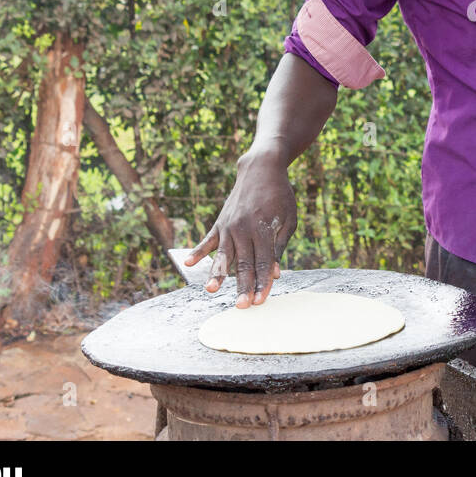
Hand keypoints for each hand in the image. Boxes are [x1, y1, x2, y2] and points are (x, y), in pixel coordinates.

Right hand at [185, 148, 298, 307]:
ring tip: (212, 290)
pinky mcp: (220, 222)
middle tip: (242, 307)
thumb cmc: (280, 197)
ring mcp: (229, 225)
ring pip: (223, 255)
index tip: (260, 301)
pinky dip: (197, 251)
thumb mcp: (288, 220)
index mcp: (264, 229)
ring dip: (218, 274)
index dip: (262, 282)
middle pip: (244, 263)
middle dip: (243, 286)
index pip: (264, 262)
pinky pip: (208, 240)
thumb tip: (275, 274)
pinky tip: (187, 263)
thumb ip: (279, 247)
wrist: (262, 169)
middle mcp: (244, 228)